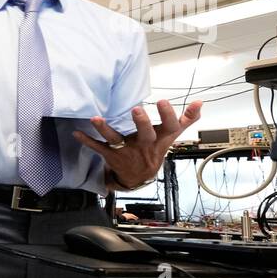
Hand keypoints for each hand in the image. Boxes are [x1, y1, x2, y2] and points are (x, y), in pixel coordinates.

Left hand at [73, 99, 202, 187]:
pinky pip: (98, 148)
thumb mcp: (172, 136)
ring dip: (105, 129)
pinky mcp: (111, 155)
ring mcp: (127, 151)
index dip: (167, 115)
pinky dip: (86, 141)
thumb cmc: (155, 149)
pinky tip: (76, 133)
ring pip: (116, 140)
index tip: (163, 101)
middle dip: (141, 122)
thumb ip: (186, 119)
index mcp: (160, 139)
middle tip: (137, 109)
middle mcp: (144, 145)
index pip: (169, 127)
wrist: (140, 176)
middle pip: (145, 134)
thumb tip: (200, 102)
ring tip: (96, 118)